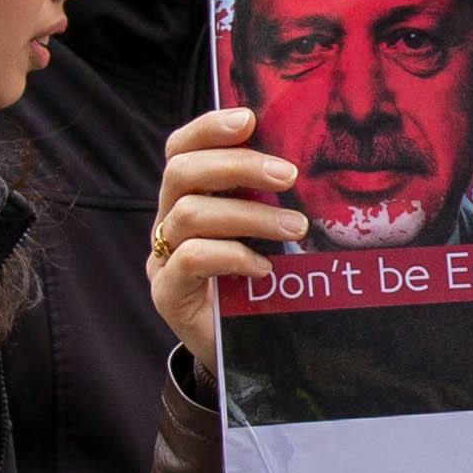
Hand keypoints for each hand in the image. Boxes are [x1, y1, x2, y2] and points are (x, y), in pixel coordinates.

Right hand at [143, 109, 305, 375]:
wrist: (243, 355)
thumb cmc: (259, 286)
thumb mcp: (265, 235)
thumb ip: (268, 200)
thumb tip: (310, 162)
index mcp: (187, 198)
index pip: (180, 149)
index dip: (208, 127)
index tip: (249, 117)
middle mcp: (167, 222)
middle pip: (181, 173)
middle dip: (236, 166)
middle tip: (288, 174)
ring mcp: (161, 259)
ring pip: (190, 215)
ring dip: (249, 215)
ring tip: (296, 226)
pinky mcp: (167, 294)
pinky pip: (189, 260)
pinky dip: (232, 256)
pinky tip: (264, 268)